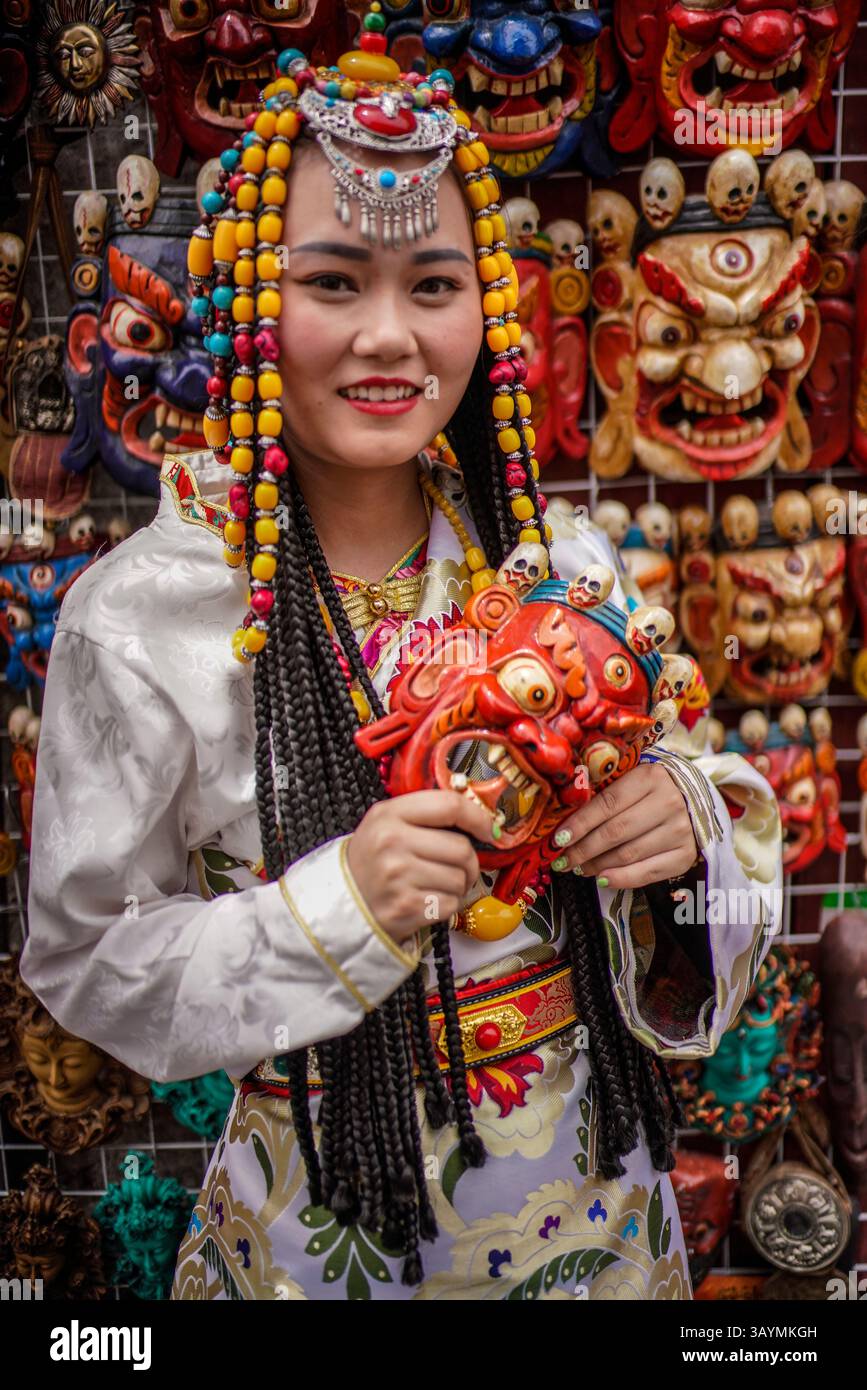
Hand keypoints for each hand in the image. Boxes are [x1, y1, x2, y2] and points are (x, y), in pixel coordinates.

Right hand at [346, 790, 497, 945]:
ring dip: (458, 885)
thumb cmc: (374, 859)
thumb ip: (427, 813)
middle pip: (461, 848)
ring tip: (436, 884)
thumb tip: (482, 819)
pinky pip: (451, 903)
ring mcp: (398, 877)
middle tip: (458, 867)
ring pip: (460, 878)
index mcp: (389, 815)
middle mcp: (392, 842)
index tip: (489, 829)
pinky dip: (447, 905)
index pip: (449, 805)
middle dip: (470, 862)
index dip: (478, 817)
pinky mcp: (406, 907)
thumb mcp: (387, 822)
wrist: (345, 900)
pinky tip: (428, 900)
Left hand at [550, 761, 700, 889]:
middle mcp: (669, 802)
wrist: (691, 801)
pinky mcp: (685, 854)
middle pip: (616, 832)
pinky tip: (602, 879)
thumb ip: (603, 795)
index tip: (558, 839)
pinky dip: (621, 879)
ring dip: (597, 865)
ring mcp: (680, 830)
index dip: (580, 823)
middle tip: (562, 860)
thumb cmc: (649, 791)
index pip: (607, 804)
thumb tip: (565, 824)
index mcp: (650, 777)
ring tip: (579, 868)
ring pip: (628, 854)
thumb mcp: (629, 781)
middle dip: (583, 849)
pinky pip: (648, 872)